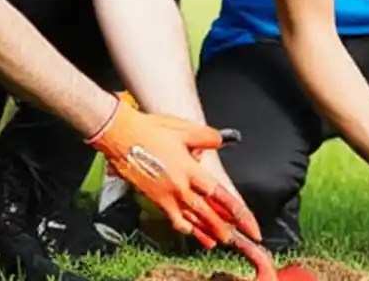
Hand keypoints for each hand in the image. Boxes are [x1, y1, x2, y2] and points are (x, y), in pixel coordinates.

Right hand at [85, 95, 261, 247]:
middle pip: (207, 213)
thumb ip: (209, 137)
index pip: (220, 195)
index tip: (247, 222)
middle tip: (239, 238)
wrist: (121, 136)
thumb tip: (221, 141)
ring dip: (207, 231)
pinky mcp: (154, 198)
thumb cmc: (151, 130)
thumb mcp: (187, 129)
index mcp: (190, 170)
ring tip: (220, 241)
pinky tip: (191, 231)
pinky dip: (184, 226)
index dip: (236, 210)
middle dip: (225, 228)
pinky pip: (172, 217)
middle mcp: (179, 186)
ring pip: (191, 218)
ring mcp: (165, 195)